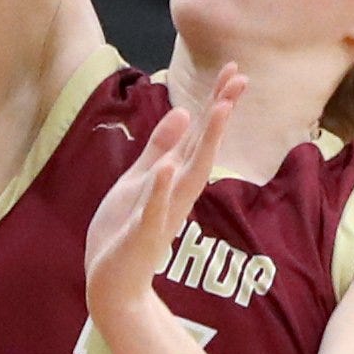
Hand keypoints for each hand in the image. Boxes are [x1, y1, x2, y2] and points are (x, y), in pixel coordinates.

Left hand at [84, 67, 243, 329]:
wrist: (112, 283)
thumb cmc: (123, 231)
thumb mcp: (138, 179)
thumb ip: (160, 148)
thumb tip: (183, 110)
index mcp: (173, 178)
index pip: (199, 134)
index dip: (216, 102)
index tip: (235, 70)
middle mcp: (176, 193)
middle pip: (203, 147)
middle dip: (220, 113)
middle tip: (241, 79)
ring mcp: (162, 213)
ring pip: (188, 174)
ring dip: (204, 143)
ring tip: (218, 110)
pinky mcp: (143, 235)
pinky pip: (154, 209)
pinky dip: (161, 189)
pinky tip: (167, 168)